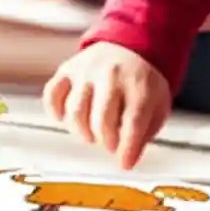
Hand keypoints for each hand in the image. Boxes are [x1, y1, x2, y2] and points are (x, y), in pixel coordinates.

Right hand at [44, 42, 170, 168]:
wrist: (128, 46)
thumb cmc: (142, 83)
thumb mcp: (157, 104)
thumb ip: (144, 132)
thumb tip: (127, 159)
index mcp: (140, 86)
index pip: (133, 122)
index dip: (127, 148)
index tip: (124, 164)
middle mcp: (112, 76)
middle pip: (102, 119)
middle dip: (106, 141)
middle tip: (110, 144)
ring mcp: (86, 71)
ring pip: (76, 111)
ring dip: (82, 132)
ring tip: (92, 134)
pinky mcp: (67, 69)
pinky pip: (52, 94)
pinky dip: (55, 112)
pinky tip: (65, 119)